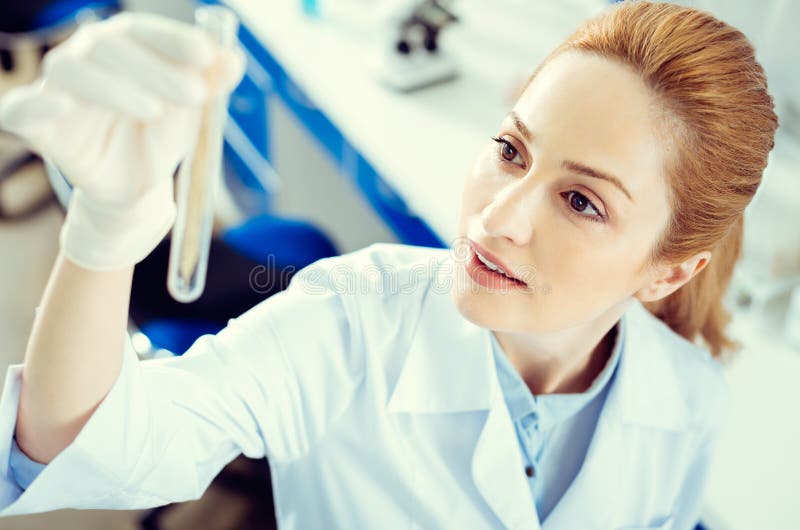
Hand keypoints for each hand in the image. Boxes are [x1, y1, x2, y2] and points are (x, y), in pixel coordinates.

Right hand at [0, 12, 244, 269]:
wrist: (134, 186)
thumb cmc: (158, 137)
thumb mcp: (190, 115)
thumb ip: (210, 85)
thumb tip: (233, 58)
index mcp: (124, 47)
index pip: (143, 30)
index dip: (174, 39)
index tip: (207, 56)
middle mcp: (87, 58)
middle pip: (109, 45)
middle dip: (156, 68)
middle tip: (195, 95)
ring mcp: (57, 89)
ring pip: (69, 68)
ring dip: (114, 86)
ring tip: (154, 111)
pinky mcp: (35, 125)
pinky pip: (21, 108)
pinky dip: (38, 104)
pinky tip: (65, 108)